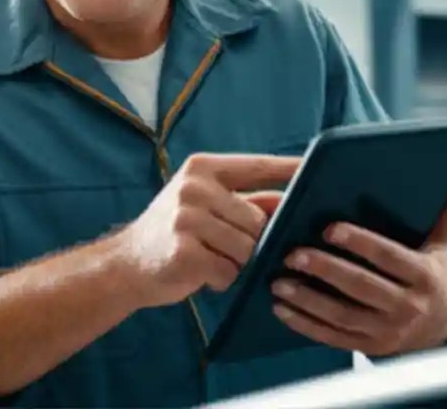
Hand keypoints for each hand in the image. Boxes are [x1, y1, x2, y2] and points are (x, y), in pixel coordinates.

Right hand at [112, 154, 298, 308]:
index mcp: (202, 168)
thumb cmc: (173, 234)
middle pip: (257, 219)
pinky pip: (228, 271)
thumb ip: (247, 200)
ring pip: (247, 248)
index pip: (258, 166)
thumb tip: (293, 199)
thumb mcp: (204, 205)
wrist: (124, 265)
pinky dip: (220, 279)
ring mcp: (187, 218)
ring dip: (235, 262)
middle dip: (250, 240)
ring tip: (210, 259)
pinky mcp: (184, 251)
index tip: (322, 168)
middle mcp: (194, 188)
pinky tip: (200, 273)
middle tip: (222, 247)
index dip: (291, 169)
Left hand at [271, 168, 446, 356]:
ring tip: (277, 282)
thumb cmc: (433, 272)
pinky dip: (305, 324)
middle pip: (362, 287)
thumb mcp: (443, 244)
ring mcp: (389, 332)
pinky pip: (333, 337)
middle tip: (292, 254)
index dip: (361, 243)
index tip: (329, 228)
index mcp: (426, 276)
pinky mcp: (370, 347)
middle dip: (326, 270)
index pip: (390, 257)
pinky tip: (280, 308)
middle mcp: (409, 307)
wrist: (446, 325)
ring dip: (308, 300)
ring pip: (343, 316)